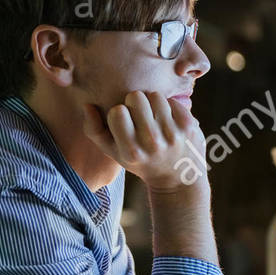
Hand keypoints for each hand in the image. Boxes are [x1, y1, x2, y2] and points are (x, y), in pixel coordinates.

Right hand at [82, 90, 206, 192]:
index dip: (119, 112)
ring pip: (155, 96)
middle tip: (140, 116)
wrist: (178, 179)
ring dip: (152, 103)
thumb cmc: (140, 160)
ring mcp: (173, 134)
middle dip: (135, 103)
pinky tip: (168, 121)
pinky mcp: (188, 126)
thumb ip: (94, 130)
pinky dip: (169, 107)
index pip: (117, 111)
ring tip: (154, 118)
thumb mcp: (113, 152)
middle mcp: (152, 143)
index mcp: (131, 151)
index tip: (125, 122)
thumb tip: (87, 105)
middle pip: (135, 97)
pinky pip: (172, 100)